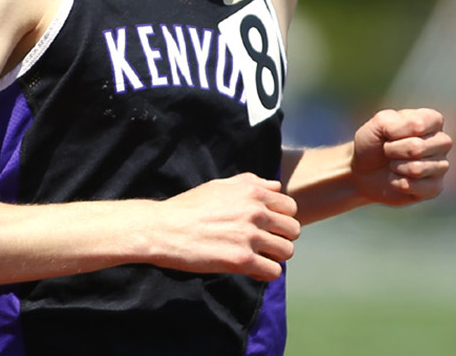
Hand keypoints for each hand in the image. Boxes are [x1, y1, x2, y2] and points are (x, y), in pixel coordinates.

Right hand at [153, 173, 299, 281]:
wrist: (162, 229)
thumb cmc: (188, 207)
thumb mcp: (219, 186)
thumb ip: (250, 183)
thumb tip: (275, 185)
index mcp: (252, 192)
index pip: (290, 207)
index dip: (280, 219)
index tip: (266, 227)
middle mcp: (255, 212)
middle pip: (293, 230)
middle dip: (280, 238)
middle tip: (262, 244)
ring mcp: (249, 236)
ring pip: (287, 251)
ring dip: (274, 257)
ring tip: (256, 258)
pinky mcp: (241, 260)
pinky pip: (273, 271)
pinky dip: (265, 273)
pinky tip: (250, 270)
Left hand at [350, 108, 451, 205]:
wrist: (362, 170)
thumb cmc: (374, 142)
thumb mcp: (377, 124)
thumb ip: (394, 122)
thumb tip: (417, 137)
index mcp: (432, 120)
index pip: (419, 124)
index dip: (395, 132)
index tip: (388, 133)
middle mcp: (442, 142)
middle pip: (418, 148)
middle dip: (393, 150)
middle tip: (389, 150)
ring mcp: (441, 165)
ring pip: (417, 169)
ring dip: (396, 167)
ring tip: (393, 164)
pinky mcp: (435, 187)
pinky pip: (416, 187)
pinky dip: (398, 183)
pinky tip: (398, 178)